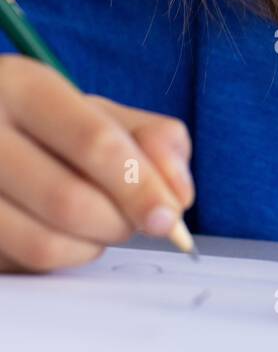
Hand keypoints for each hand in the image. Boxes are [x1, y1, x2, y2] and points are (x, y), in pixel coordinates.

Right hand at [0, 56, 194, 272]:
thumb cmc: (45, 124)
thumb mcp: (94, 111)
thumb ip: (150, 138)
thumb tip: (179, 194)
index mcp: (23, 87)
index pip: (94, 142)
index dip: (141, 186)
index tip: (171, 216)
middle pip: (70, 201)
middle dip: (121, 222)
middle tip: (139, 220)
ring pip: (45, 243)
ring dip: (93, 246)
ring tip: (101, 224)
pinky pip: (25, 264)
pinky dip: (64, 259)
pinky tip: (66, 234)